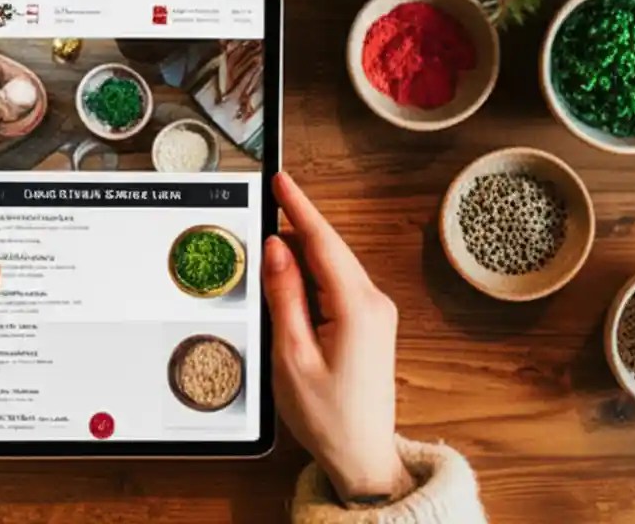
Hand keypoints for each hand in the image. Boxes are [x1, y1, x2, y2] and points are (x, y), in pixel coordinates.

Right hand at [263, 172, 411, 501]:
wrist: (362, 454)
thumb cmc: (327, 416)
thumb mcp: (291, 354)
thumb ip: (283, 295)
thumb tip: (276, 248)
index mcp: (357, 307)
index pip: (323, 241)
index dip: (298, 206)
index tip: (281, 180)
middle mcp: (374, 303)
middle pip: (328, 250)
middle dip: (293, 233)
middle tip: (258, 229)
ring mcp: (376, 313)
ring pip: (331, 267)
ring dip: (300, 261)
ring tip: (267, 271)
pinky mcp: (371, 324)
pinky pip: (337, 286)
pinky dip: (311, 281)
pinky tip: (290, 291)